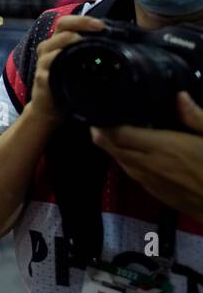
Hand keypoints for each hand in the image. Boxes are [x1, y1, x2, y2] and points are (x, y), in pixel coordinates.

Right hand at [29, 14, 105, 123]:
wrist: (51, 111)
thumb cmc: (71, 87)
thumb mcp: (83, 67)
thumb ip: (93, 54)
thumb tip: (123, 46)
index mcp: (59, 43)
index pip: (68, 22)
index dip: (84, 19)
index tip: (103, 25)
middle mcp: (49, 48)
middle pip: (62, 25)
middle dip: (82, 23)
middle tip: (100, 28)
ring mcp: (44, 62)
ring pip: (56, 43)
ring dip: (73, 41)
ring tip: (91, 44)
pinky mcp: (42, 77)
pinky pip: (51, 65)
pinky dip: (62, 61)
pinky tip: (77, 64)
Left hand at [91, 92, 202, 222]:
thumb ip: (196, 117)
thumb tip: (180, 97)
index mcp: (164, 148)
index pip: (118, 135)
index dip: (103, 124)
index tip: (99, 111)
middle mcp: (150, 166)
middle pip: (112, 149)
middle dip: (102, 135)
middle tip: (100, 120)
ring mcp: (152, 184)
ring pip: (121, 163)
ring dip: (113, 149)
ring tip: (114, 133)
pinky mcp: (159, 196)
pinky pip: (133, 175)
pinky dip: (127, 162)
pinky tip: (136, 154)